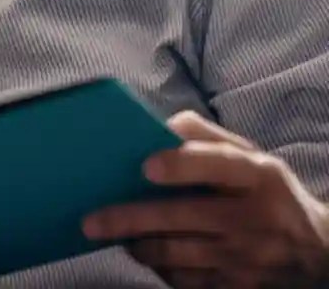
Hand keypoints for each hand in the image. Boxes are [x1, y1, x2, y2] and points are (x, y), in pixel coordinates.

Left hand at [83, 111, 328, 287]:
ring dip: (138, 246)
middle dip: (130, 220)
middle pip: (182, 218)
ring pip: (176, 255)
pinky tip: (146, 254)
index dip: (182, 166)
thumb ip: (207, 138)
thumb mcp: (252, 157)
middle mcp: (253, 218)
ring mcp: (246, 258)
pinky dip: (159, 269)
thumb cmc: (267, 192)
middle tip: (91, 221)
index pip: (219, 166)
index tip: (145, 166)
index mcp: (258, 176)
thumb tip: (159, 124)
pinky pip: (185, 281)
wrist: (317, 249)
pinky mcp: (237, 287)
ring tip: (115, 235)